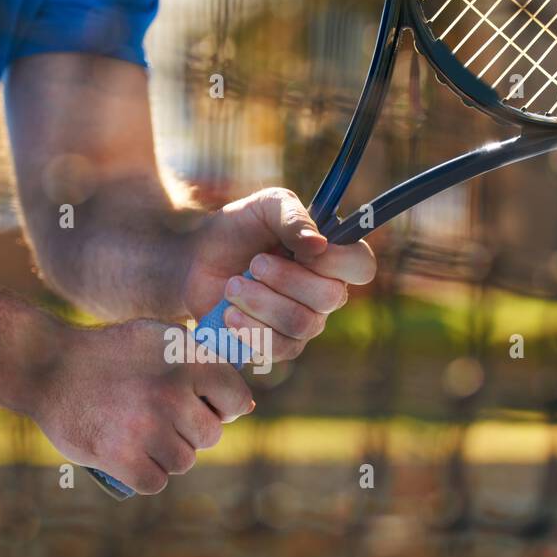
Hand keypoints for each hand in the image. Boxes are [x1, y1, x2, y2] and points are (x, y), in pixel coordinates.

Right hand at [33, 320, 253, 494]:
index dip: (220, 406)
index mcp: (190, 359)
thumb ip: (202, 362)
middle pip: (209, 436)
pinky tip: (128, 457)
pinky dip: (144, 475)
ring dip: (166, 455)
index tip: (198, 404)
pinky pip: (155, 482)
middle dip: (190, 432)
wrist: (47, 367)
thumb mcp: (159, 339)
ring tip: (139, 434)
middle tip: (159, 419)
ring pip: (183, 461)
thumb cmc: (110, 353)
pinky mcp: (122, 457)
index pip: (236, 400)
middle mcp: (173, 394)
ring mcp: (148, 428)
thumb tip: (245, 406)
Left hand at [181, 188, 376, 360]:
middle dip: (286, 278)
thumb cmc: (237, 230)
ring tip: (233, 286)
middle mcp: (326, 294)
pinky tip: (229, 313)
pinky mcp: (278, 348)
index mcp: (332, 258)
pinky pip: (278, 349)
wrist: (195, 261)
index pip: (362, 266)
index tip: (302, 249)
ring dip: (261, 301)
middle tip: (255, 263)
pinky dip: (249, 329)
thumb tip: (319, 245)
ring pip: (301, 324)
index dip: (338, 260)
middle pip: (330, 297)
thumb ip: (293, 218)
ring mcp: (304, 325)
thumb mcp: (264, 207)